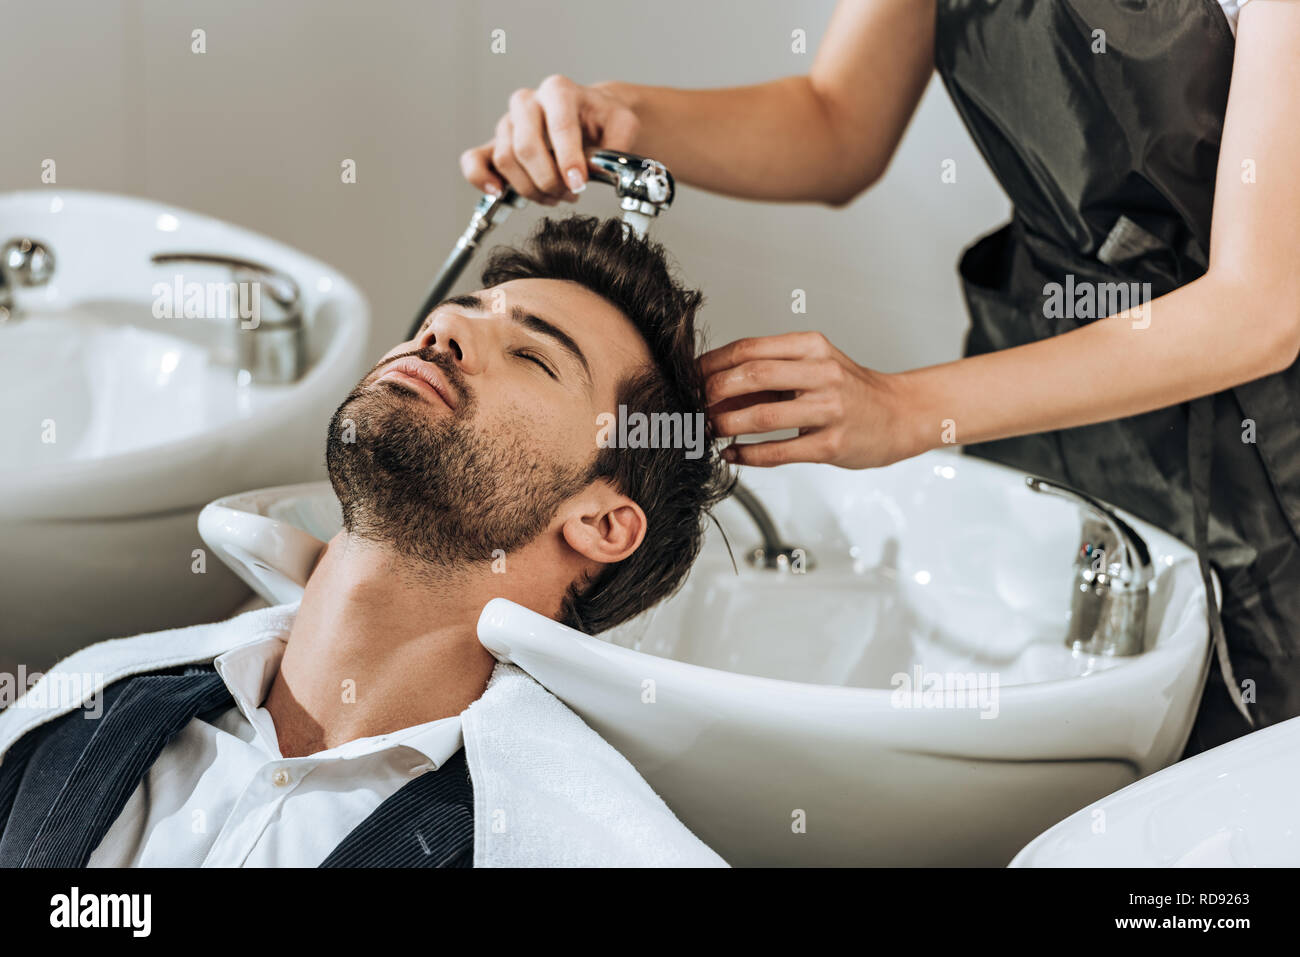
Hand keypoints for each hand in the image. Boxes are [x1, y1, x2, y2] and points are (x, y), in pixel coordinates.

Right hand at [459, 75, 639, 204]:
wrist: (588, 119)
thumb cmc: (601, 121)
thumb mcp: (622, 125)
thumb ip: (616, 145)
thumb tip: (598, 169)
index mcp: (558, 91)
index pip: (558, 126)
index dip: (568, 159)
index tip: (579, 184)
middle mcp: (527, 103)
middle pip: (526, 147)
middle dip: (549, 180)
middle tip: (570, 193)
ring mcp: (507, 124)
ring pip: (506, 160)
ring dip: (531, 188)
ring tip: (557, 195)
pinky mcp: (494, 144)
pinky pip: (473, 159)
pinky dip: (480, 178)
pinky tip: (498, 192)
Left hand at [700, 331, 922, 468]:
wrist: (902, 414)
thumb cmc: (851, 391)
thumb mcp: (814, 366)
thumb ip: (771, 372)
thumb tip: (713, 384)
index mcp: (811, 347)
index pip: (749, 349)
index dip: (711, 364)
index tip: (689, 377)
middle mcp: (821, 373)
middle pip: (750, 376)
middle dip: (712, 393)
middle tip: (692, 406)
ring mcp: (828, 409)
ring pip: (762, 416)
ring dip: (725, 424)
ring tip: (707, 430)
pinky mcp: (832, 444)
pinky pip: (779, 451)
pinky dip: (747, 454)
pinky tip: (732, 454)